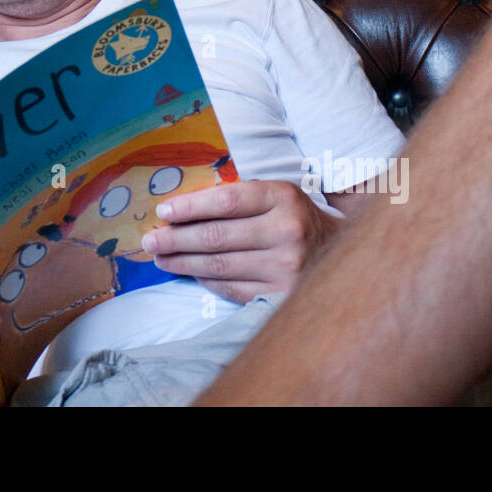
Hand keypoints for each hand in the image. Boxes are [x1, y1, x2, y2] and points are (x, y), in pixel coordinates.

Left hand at [139, 180, 340, 303]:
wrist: (341, 252)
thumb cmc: (295, 218)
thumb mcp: (275, 196)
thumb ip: (237, 199)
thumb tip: (181, 211)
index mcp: (283, 198)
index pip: (226, 201)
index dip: (189, 207)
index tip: (163, 213)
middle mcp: (287, 232)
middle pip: (216, 237)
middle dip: (175, 239)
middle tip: (151, 241)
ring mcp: (286, 267)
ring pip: (219, 265)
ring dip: (183, 262)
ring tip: (161, 258)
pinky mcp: (281, 294)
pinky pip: (231, 288)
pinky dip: (206, 280)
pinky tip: (190, 272)